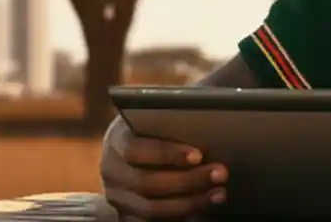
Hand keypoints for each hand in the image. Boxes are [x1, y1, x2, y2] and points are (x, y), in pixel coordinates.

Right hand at [99, 113, 228, 219]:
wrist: (141, 148)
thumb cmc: (157, 126)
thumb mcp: (159, 118)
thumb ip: (173, 121)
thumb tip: (208, 121)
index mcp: (116, 139)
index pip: (135, 149)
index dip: (167, 154)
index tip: (198, 155)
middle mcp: (111, 169)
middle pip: (146, 182)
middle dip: (188, 180)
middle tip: (220, 173)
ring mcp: (117, 195)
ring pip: (150, 208)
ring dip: (190, 202)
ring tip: (219, 193)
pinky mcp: (126, 214)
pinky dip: (181, 217)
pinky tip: (203, 205)